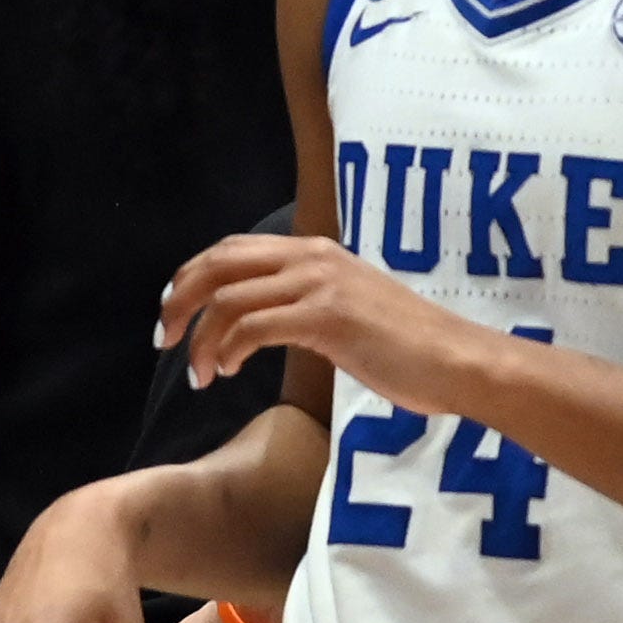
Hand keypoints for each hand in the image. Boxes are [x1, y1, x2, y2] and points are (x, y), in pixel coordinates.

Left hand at [157, 231, 489, 411]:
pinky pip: (253, 327)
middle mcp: (312, 258)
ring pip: (228, 298)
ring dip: (202, 339)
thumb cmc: (408, 347)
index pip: (232, 248)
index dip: (191, 275)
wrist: (457, 360)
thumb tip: (266, 320)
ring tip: (201, 374)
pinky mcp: (326, 318)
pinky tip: (229, 371)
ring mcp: (320, 285)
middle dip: (180, 299)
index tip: (174, 311)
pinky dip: (229, 349)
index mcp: (315, 251)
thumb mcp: (350, 309)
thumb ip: (308, 303)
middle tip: (165, 339)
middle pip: (217, 263)